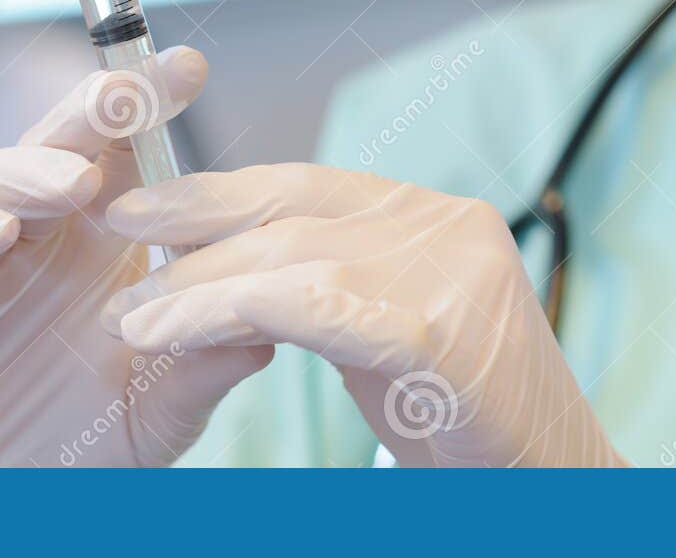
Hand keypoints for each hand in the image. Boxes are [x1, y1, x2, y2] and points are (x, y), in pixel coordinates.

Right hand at [0, 48, 271, 465]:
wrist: (2, 513)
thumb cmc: (85, 452)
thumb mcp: (162, 410)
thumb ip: (205, 364)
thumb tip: (267, 323)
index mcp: (100, 245)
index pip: (123, 157)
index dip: (147, 107)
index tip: (188, 66)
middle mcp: (36, 238)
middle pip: (55, 147)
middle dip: (90, 110)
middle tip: (127, 88)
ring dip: (28, 171)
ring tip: (74, 184)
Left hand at [101, 164, 623, 466]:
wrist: (559, 489)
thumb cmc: (469, 425)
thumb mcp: (390, 337)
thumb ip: (331, 288)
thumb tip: (235, 267)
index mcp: (434, 219)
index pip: (308, 186)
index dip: (220, 188)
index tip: (147, 202)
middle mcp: (446, 228)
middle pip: (293, 209)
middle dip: (194, 221)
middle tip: (116, 231)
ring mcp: (451, 274)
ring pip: (291, 258)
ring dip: (196, 287)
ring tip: (131, 317)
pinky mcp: (442, 333)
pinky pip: (311, 308)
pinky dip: (230, 315)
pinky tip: (175, 332)